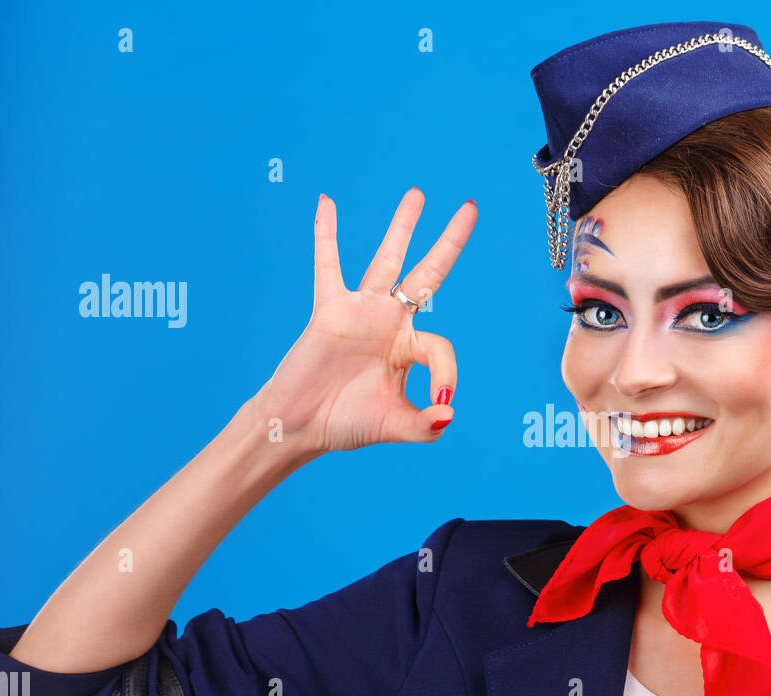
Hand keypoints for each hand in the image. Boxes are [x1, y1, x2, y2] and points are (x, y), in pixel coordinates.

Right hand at [253, 188, 476, 453]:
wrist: (301, 424)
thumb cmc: (346, 424)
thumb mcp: (395, 426)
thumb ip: (425, 426)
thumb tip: (450, 416)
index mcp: (409, 349)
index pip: (441, 347)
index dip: (447, 374)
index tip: (441, 401)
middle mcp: (391, 323)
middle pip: (428, 273)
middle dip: (449, 242)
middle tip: (469, 208)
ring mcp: (362, 311)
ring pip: (388, 260)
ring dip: (402, 226)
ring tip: (418, 194)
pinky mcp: (330, 308)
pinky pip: (328, 264)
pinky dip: (325, 234)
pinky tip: (327, 202)